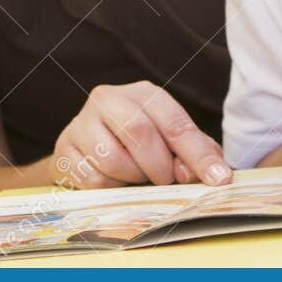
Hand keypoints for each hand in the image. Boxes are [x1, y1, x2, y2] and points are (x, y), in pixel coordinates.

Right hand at [52, 81, 231, 189]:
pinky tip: (113, 180)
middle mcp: (108, 98)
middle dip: (159, 166)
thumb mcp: (171, 143)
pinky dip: (110, 188)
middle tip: (164, 180)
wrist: (87, 151)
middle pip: (139, 132)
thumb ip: (196, 154)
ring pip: (111, 157)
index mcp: (143, 93)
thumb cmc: (138, 146)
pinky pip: (91, 178)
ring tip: (135, 176)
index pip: (175, 122)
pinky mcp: (64, 147)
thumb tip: (215, 175)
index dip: (198, 154)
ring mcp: (82, 121)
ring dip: (132, 178)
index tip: (218, 180)